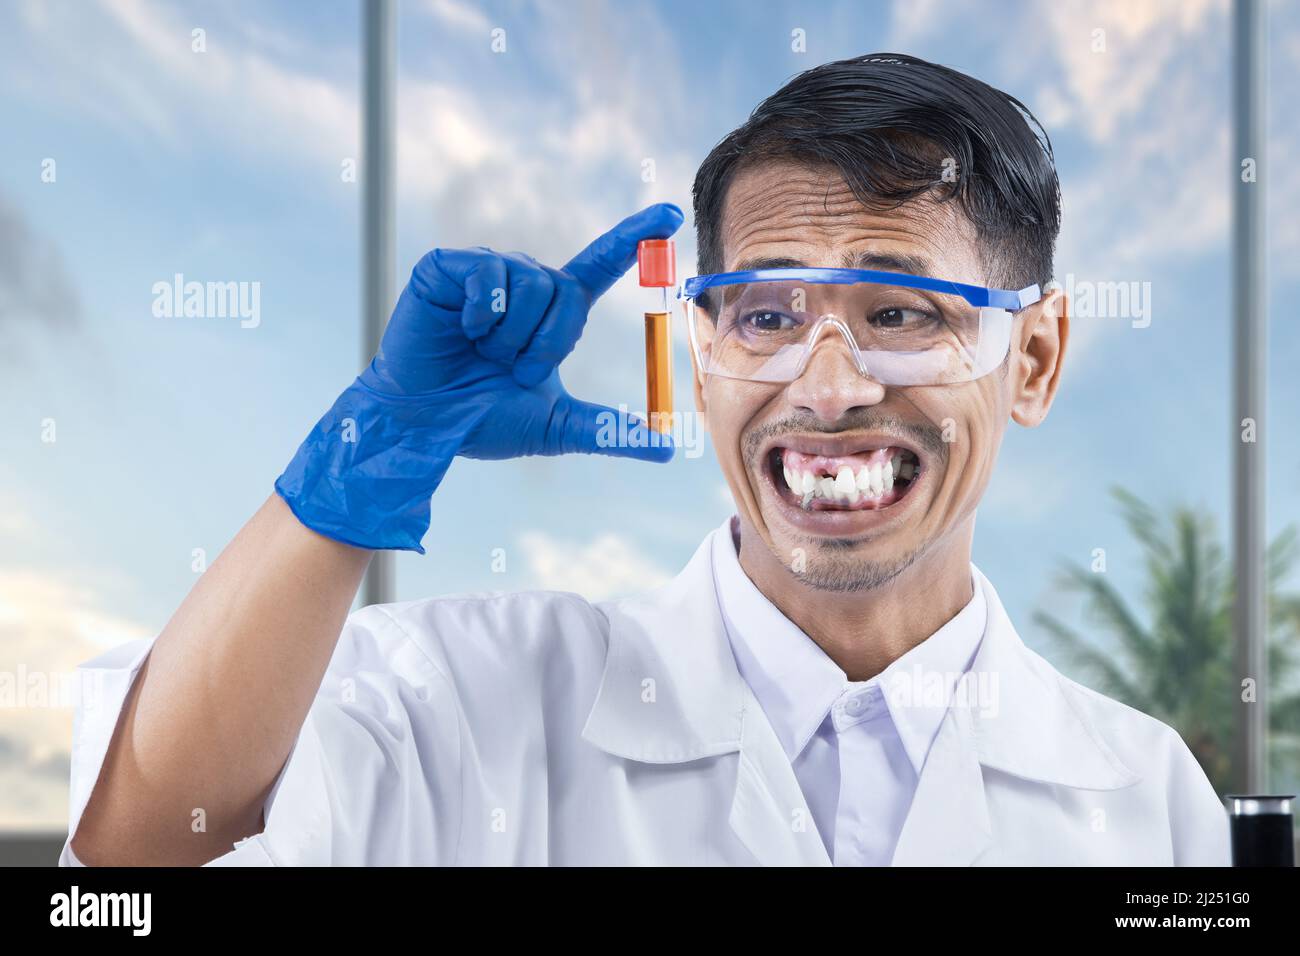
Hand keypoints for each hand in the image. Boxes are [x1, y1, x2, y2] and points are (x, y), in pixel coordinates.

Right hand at [361, 202, 682, 459]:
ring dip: (513, 334)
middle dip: (548, 342)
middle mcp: (523, 282)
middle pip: (569, 290)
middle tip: (515, 370)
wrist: (424, 425)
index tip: (671, 213)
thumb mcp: (557, 425)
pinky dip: (482, 313)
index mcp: (551, 309)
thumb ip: (610, 431)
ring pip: (532, 282)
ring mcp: (485, 271)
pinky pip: (488, 275)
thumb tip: (667, 452)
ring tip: (484, 352)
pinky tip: (463, 330)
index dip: (634, 238)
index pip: (600, 264)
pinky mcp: (447, 267)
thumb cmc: (483, 420)